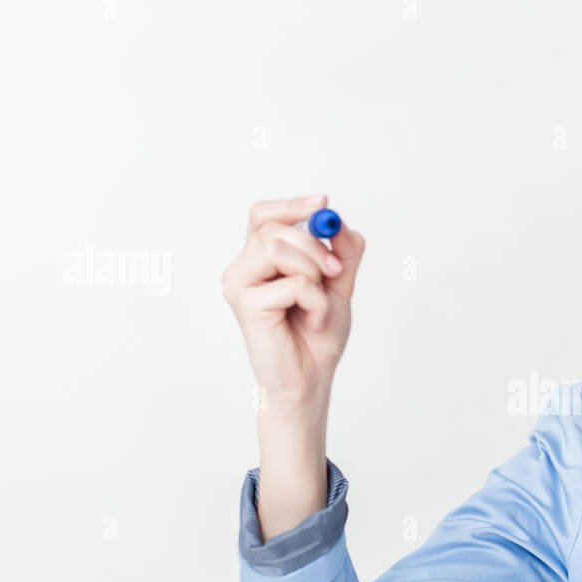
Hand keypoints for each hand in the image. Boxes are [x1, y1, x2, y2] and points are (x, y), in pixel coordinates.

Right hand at [222, 193, 365, 409]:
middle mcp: (243, 268)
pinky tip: (313, 320)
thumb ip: (343, 253)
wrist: (311, 378)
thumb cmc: (317, 335)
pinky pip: (292, 283)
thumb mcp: (338, 286)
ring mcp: (239, 285)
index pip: (264, 216)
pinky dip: (315, 301)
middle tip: (336, 273)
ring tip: (320, 305)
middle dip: (316, 248)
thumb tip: (338, 222)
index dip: (291, 205)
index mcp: (260, 260)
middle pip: (275, 228)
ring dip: (314, 274)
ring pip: (278, 249)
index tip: (323, 203)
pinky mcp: (245, 304)